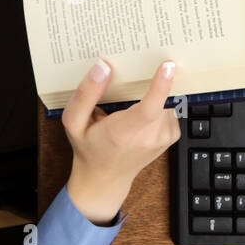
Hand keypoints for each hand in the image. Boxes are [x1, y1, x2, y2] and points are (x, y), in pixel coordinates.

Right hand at [63, 59, 181, 223]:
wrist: (105, 179)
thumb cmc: (89, 147)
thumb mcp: (73, 122)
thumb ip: (85, 94)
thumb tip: (103, 67)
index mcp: (123, 133)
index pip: (149, 108)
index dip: (161, 85)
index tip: (168, 65)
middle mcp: (148, 137)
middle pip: (163, 98)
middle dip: (156, 79)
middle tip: (141, 68)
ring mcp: (163, 138)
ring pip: (169, 100)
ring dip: (157, 93)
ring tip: (135, 95)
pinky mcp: (171, 136)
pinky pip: (171, 108)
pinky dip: (160, 103)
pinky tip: (142, 109)